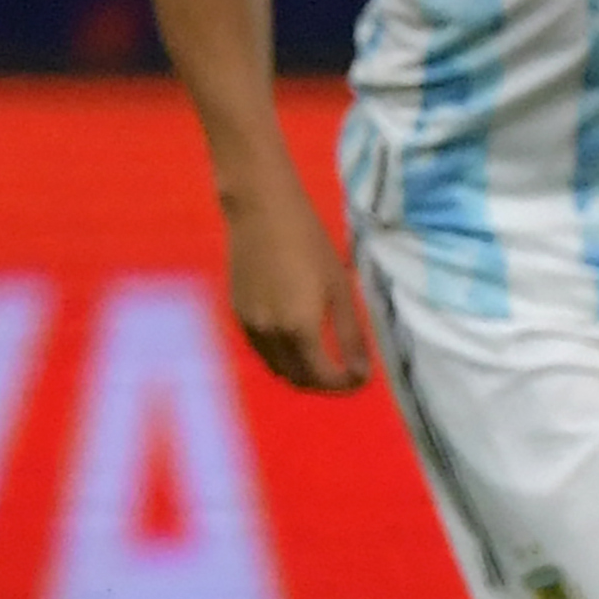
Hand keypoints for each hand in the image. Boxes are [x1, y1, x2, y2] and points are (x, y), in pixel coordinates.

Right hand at [223, 183, 372, 392]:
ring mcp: (247, 326)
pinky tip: (298, 342)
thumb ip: (350, 335)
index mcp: (298, 330)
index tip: (362, 378)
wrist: (262, 213)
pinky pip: (260, 350)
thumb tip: (361, 372)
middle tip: (346, 372)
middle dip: (323, 383)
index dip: (344, 385)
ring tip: (326, 359)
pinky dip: (281, 356)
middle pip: (295, 378)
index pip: (321, 377)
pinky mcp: (236, 313)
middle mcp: (269, 335)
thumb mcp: (340, 290)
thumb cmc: (310, 245)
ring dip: (300, 372)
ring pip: (275, 367)